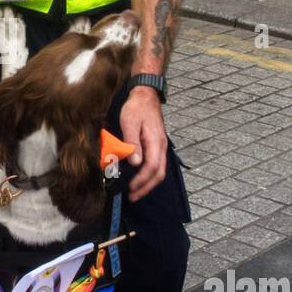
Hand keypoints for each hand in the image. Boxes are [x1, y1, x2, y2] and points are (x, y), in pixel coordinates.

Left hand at [120, 86, 167, 202]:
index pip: (151, 167)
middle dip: (146, 188)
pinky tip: (139, 178)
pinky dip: (149, 175)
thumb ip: (132, 143)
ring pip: (159, 170)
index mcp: (155, 142)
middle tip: (132, 197)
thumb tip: (135, 163)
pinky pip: (156, 164)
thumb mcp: (130, 123)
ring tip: (135, 191)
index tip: (130, 189)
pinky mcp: (156, 145)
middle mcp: (161, 146)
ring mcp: (160, 146)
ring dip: (148, 183)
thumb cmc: (136, 107)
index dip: (141, 181)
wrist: (146, 95)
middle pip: (158, 174)